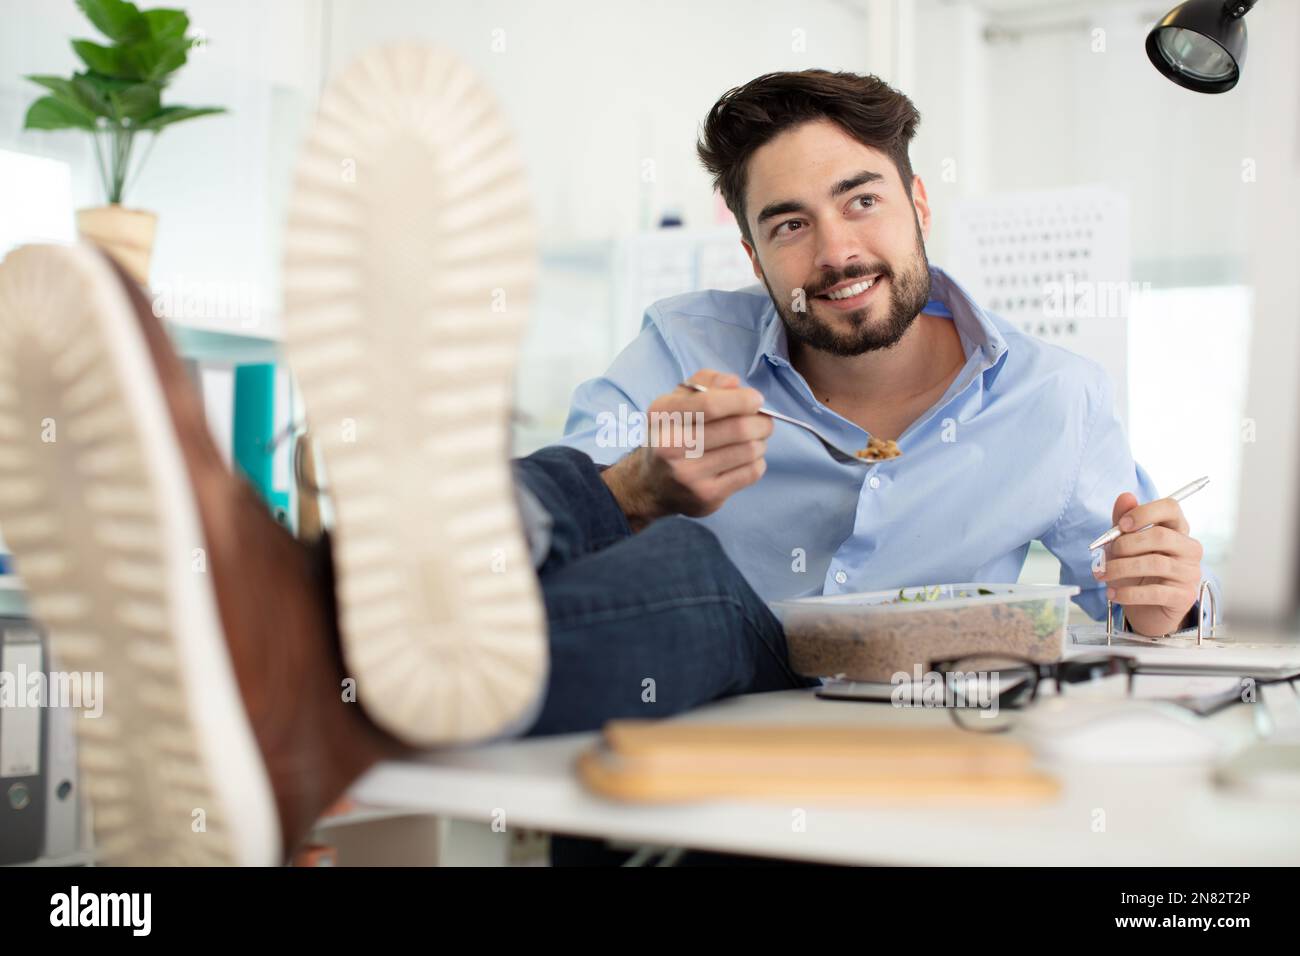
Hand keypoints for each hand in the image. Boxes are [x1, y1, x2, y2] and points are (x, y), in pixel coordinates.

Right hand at [601, 369, 771, 528]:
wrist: (651, 485)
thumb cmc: (671, 434)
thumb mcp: (676, 401)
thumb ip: (704, 383)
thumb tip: (735, 384)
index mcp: (663, 417)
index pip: (710, 404)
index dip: (741, 400)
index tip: (756, 400)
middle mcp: (671, 446)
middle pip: (737, 429)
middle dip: (761, 422)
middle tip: (764, 421)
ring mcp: (690, 475)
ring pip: (748, 451)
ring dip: (760, 441)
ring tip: (754, 439)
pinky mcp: (707, 496)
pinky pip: (750, 473)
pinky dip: (757, 461)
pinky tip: (746, 459)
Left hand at [1094, 492, 1203, 636]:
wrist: (1146, 609)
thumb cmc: (1136, 572)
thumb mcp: (1125, 546)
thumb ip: (1124, 522)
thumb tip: (1125, 496)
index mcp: (1176, 529)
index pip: (1171, 508)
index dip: (1144, 513)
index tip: (1122, 525)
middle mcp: (1189, 548)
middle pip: (1161, 536)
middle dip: (1127, 544)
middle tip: (1106, 554)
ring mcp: (1190, 572)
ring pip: (1155, 563)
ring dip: (1121, 569)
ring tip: (1102, 575)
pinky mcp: (1184, 596)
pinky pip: (1155, 591)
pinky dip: (1128, 593)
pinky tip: (1112, 594)